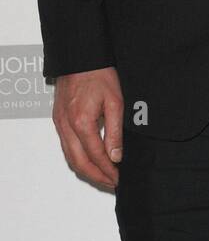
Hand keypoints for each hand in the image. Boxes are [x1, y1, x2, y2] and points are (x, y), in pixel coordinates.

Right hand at [52, 67, 123, 189]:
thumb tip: (116, 156)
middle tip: (112, 183)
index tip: (119, 178)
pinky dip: (77, 158)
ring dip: (86, 170)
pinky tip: (89, 161)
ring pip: (70, 157)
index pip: (96, 156)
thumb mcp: (115, 102)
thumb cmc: (99, 74)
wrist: (80, 57)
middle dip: (96, 176)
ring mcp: (60, 123)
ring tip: (103, 176)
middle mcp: (67, 126)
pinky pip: (66, 146)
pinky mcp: (58, 120)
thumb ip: (115, 131)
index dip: (108, 170)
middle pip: (79, 162)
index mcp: (82, 122)